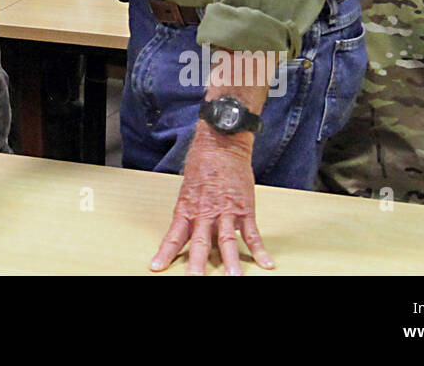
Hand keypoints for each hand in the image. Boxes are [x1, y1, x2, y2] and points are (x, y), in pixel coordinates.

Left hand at [150, 126, 273, 275]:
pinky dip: (260, 249)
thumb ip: (190, 211)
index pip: (174, 235)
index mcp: (187, 208)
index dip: (165, 252)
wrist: (222, 143)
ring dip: (231, 262)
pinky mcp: (245, 208)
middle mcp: (205, 212)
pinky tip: (266, 263)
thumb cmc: (203, 163)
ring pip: (228, 241)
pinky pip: (253, 233)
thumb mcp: (188, 188)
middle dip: (197, 265)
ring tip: (233, 278)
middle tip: (195, 280)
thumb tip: (188, 230)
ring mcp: (226, 211)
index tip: (156, 267)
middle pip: (201, 243)